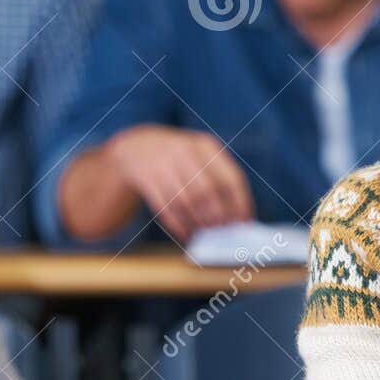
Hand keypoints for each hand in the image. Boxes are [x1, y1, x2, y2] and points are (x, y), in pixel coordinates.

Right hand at [103, 125, 254, 241]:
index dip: (239, 203)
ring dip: (197, 221)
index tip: (243, 222)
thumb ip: (217, 179)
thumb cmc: (179, 159)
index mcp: (204, 145)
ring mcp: (162, 164)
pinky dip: (178, 223)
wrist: (137, 146)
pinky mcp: (145, 178)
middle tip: (222, 230)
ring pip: (185, 201)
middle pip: (206, 191)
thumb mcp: (198, 156)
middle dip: (216, 215)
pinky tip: (186, 233)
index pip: (229, 178)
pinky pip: (165, 206)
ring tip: (205, 232)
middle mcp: (183, 152)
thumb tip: (236, 216)